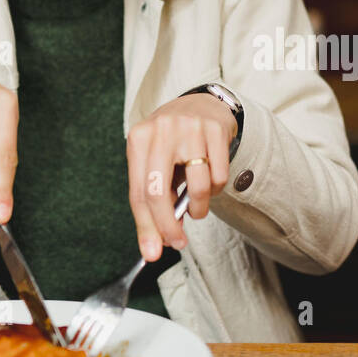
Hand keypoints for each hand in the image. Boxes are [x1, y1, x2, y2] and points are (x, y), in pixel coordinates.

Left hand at [127, 94, 236, 260]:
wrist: (202, 104)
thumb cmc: (173, 141)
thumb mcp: (156, 160)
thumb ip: (156, 195)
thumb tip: (160, 239)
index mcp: (139, 139)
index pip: (138, 192)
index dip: (146, 226)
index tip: (153, 252)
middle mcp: (161, 130)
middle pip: (159, 191)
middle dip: (168, 226)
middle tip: (178, 243)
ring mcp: (190, 128)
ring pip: (197, 186)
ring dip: (199, 208)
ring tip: (198, 206)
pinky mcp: (216, 129)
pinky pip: (219, 176)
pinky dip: (216, 189)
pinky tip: (210, 180)